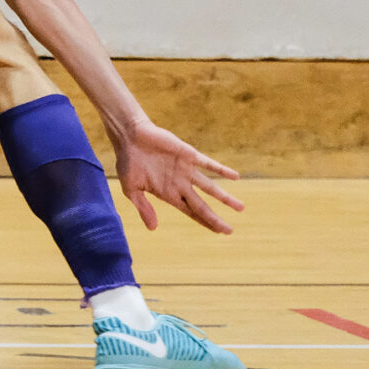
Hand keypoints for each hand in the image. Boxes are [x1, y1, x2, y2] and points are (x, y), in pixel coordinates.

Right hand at [110, 120, 242, 234]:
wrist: (129, 136)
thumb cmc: (128, 162)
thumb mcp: (131, 188)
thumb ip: (143, 207)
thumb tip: (153, 228)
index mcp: (168, 194)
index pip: (191, 212)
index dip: (204, 222)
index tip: (217, 232)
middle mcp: (180, 184)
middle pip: (202, 206)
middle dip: (215, 219)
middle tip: (229, 231)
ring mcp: (186, 170)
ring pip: (209, 187)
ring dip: (225, 197)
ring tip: (240, 208)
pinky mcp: (188, 155)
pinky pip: (208, 164)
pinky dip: (221, 170)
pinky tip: (235, 177)